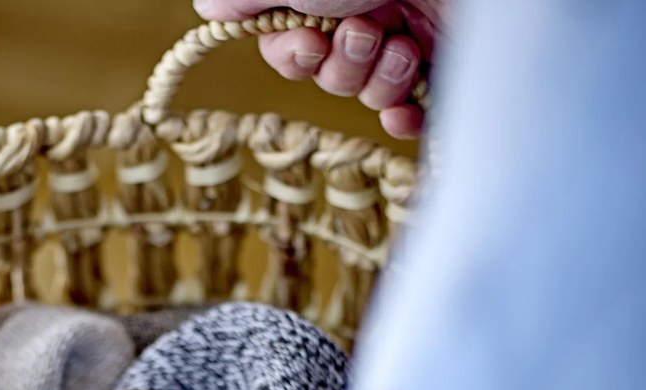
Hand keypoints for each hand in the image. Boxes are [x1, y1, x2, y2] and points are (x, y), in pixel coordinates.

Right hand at [193, 1, 442, 137]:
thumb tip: (208, 9)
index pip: (290, 43)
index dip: (291, 56)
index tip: (307, 44)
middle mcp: (367, 10)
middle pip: (326, 74)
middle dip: (340, 67)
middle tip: (365, 34)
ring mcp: (407, 39)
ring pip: (366, 94)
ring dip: (379, 80)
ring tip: (404, 46)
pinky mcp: (445, 68)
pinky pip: (410, 116)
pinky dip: (405, 116)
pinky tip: (409, 106)